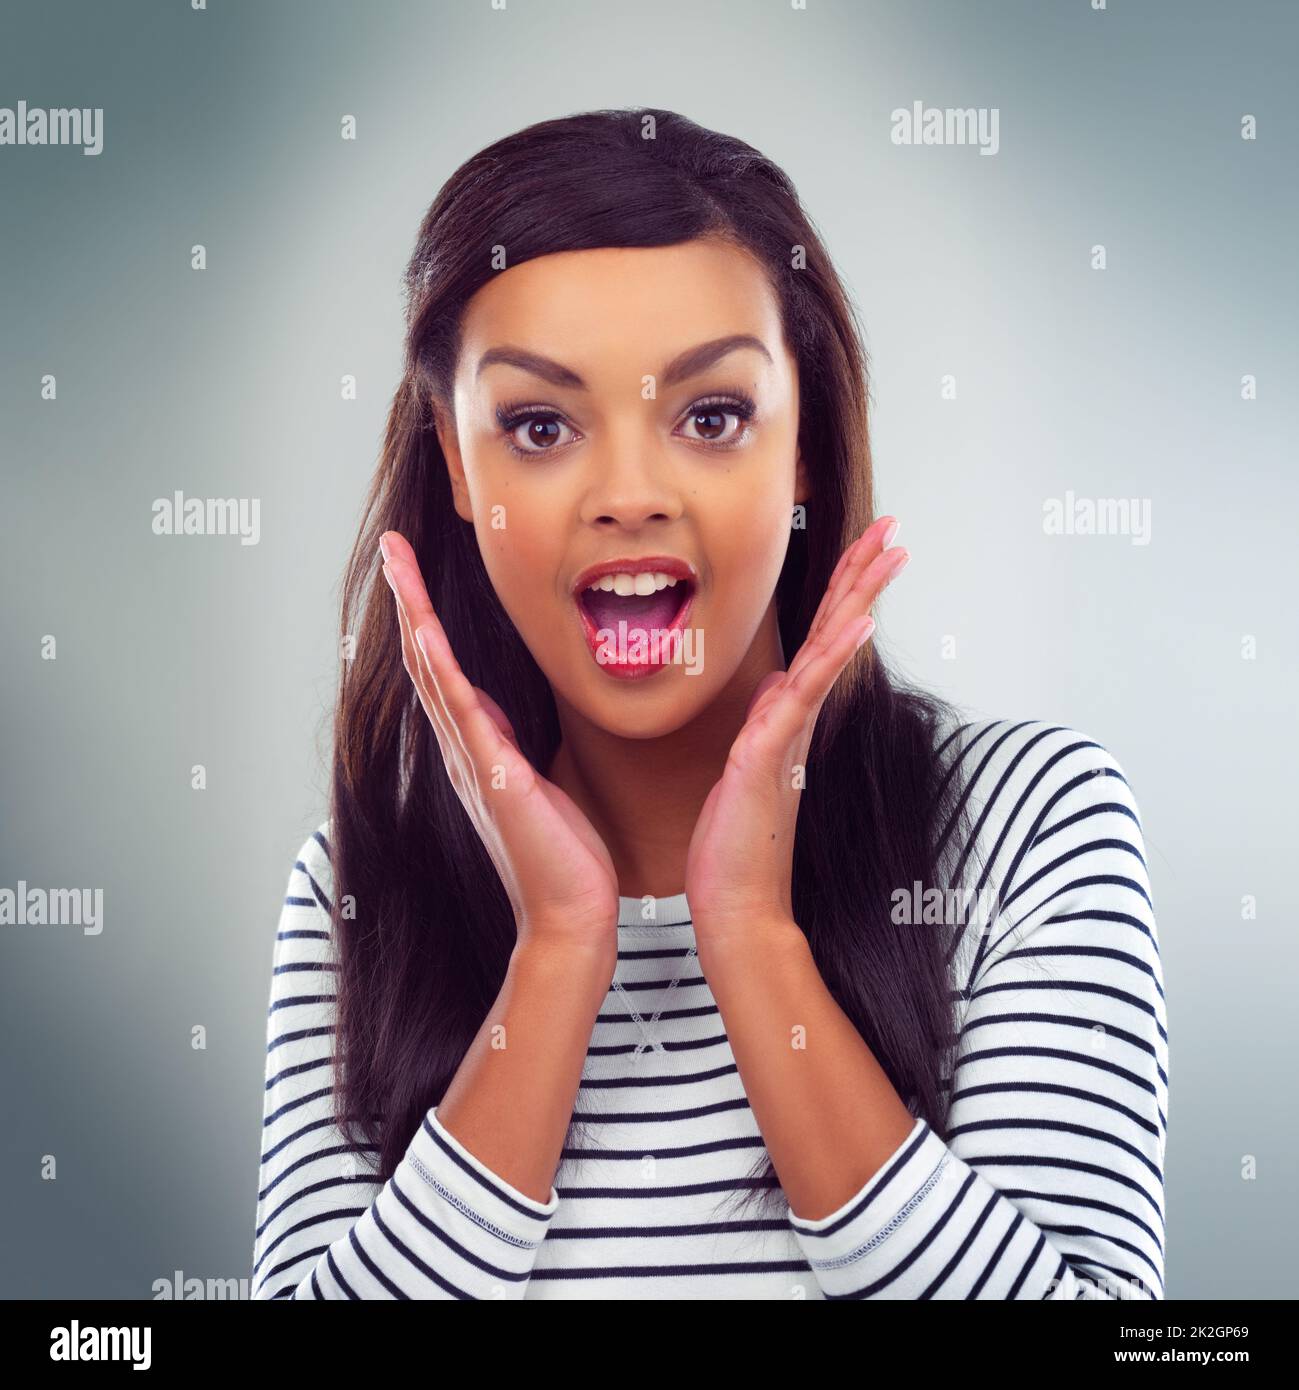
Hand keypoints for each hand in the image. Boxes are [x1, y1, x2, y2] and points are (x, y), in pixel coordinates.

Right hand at [379, 530, 619, 957]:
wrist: (570, 914)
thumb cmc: (562, 856)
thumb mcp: (538, 784)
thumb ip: (513, 750)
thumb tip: (500, 722)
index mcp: (479, 748)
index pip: (444, 669)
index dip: (426, 617)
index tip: (415, 570)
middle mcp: (465, 750)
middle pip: (425, 660)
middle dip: (409, 600)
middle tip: (393, 547)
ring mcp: (474, 763)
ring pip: (434, 675)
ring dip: (415, 616)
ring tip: (399, 566)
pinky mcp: (495, 778)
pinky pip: (462, 715)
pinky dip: (440, 671)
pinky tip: (424, 633)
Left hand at [683, 516, 909, 943]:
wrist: (736, 904)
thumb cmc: (737, 843)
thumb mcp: (746, 767)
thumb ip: (767, 721)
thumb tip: (777, 685)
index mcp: (790, 717)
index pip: (822, 638)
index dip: (844, 589)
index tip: (867, 545)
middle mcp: (800, 720)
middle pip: (838, 632)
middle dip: (864, 576)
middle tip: (896, 528)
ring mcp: (791, 736)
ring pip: (830, 652)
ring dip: (859, 598)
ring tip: (891, 553)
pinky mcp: (770, 756)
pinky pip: (804, 697)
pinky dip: (831, 658)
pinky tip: (856, 624)